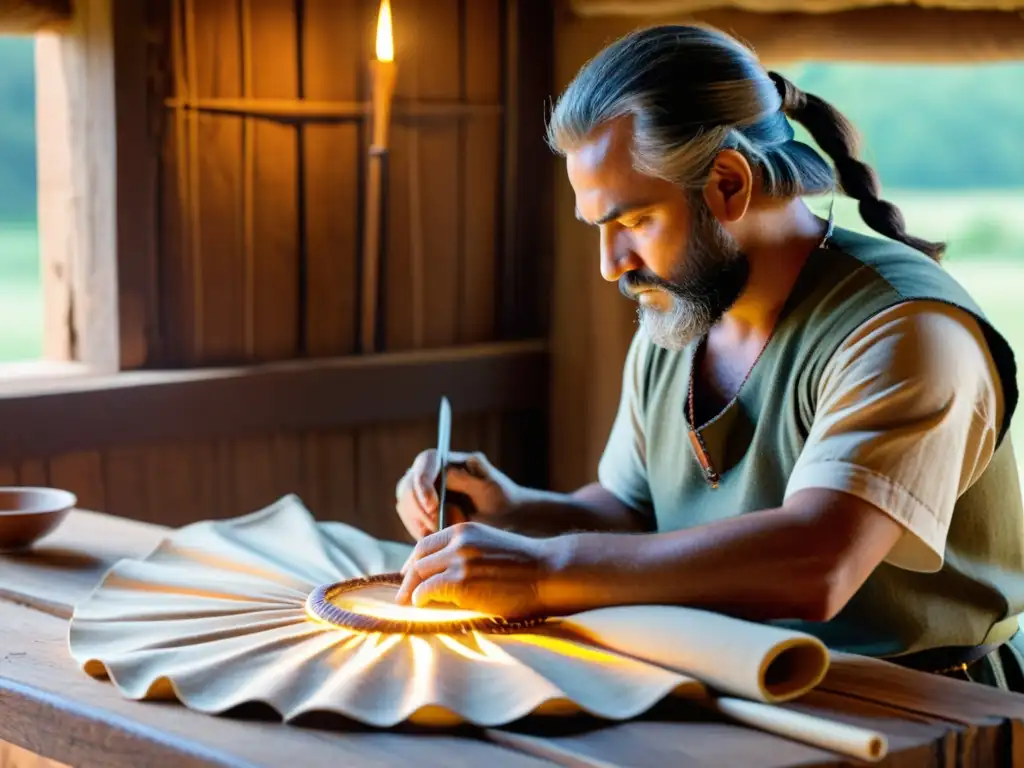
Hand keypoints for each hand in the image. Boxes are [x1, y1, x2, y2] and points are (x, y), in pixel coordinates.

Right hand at [394, 450, 521, 540]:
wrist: (502, 515)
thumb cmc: (500, 496)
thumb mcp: (489, 487)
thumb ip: (465, 479)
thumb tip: (443, 472)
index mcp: (446, 459)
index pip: (425, 462)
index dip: (423, 484)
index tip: (433, 507)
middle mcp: (428, 471)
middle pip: (408, 486)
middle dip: (421, 510)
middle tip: (439, 527)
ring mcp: (419, 490)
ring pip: (405, 506)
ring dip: (422, 523)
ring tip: (445, 532)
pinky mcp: (418, 509)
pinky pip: (410, 521)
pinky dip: (422, 532)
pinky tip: (438, 536)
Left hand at [395, 522, 555, 617]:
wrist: (549, 571)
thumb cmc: (525, 567)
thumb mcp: (490, 547)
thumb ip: (467, 554)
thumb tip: (442, 577)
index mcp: (465, 530)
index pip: (426, 544)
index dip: (414, 562)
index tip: (410, 577)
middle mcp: (459, 541)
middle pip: (419, 559)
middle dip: (408, 579)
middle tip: (403, 597)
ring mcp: (459, 560)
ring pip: (420, 575)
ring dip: (411, 592)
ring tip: (408, 606)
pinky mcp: (460, 582)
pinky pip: (427, 591)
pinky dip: (420, 600)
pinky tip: (422, 608)